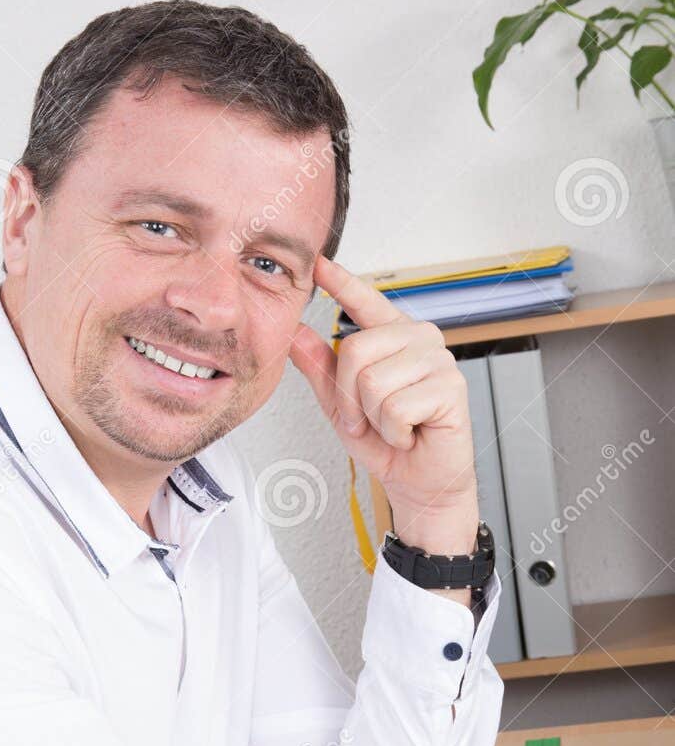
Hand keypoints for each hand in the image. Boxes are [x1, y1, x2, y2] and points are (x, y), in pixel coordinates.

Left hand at [289, 256, 478, 557]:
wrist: (418, 482)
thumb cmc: (386, 442)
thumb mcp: (341, 404)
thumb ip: (321, 368)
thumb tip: (295, 334)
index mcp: (393, 337)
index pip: (366, 300)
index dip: (341, 282)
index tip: (319, 263)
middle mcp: (419, 339)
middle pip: (356, 350)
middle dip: (349, 397)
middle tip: (366, 419)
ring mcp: (439, 360)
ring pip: (374, 381)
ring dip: (373, 418)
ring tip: (393, 426)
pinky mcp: (451, 386)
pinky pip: (396, 406)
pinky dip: (394, 431)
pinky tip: (412, 432)